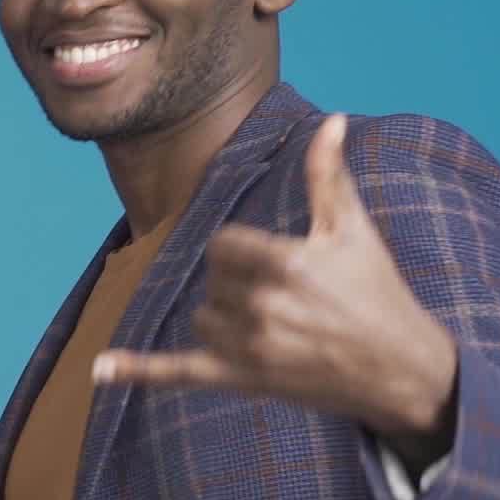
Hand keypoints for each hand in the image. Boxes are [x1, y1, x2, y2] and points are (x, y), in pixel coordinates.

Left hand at [93, 113, 460, 452]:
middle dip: (241, 283)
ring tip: (276, 325)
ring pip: (202, 318)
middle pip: (214, 280)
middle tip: (289, 297)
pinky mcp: (241, 380)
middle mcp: (262, 306)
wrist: (399, 369)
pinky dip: (138, 371)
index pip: (222, 244)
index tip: (273, 260)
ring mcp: (249, 347)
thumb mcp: (352, 229)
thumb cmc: (376, 291)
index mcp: (284, 263)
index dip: (243, 250)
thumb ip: (328, 175)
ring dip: (225, 317)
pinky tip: (100, 370)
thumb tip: (333, 119)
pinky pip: (178, 372)